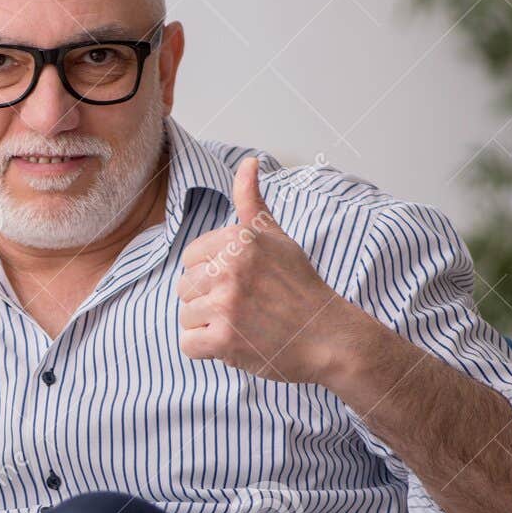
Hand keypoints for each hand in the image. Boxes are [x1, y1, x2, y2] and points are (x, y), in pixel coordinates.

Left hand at [176, 158, 367, 383]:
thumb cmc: (299, 287)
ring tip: (243, 324)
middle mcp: (230, 268)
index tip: (242, 282)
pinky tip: (235, 343)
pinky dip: (207, 350)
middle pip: (184, 287)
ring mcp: (226, 304)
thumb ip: (253, 202)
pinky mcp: (223, 339)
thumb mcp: (278, 237)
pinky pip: (188, 345)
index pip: (190, 258)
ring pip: (185, 316)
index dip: (211, 274)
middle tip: (245, 306)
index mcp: (239, 239)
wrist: (328, 337)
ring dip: (208, 326)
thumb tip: (248, 161)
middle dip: (207, 300)